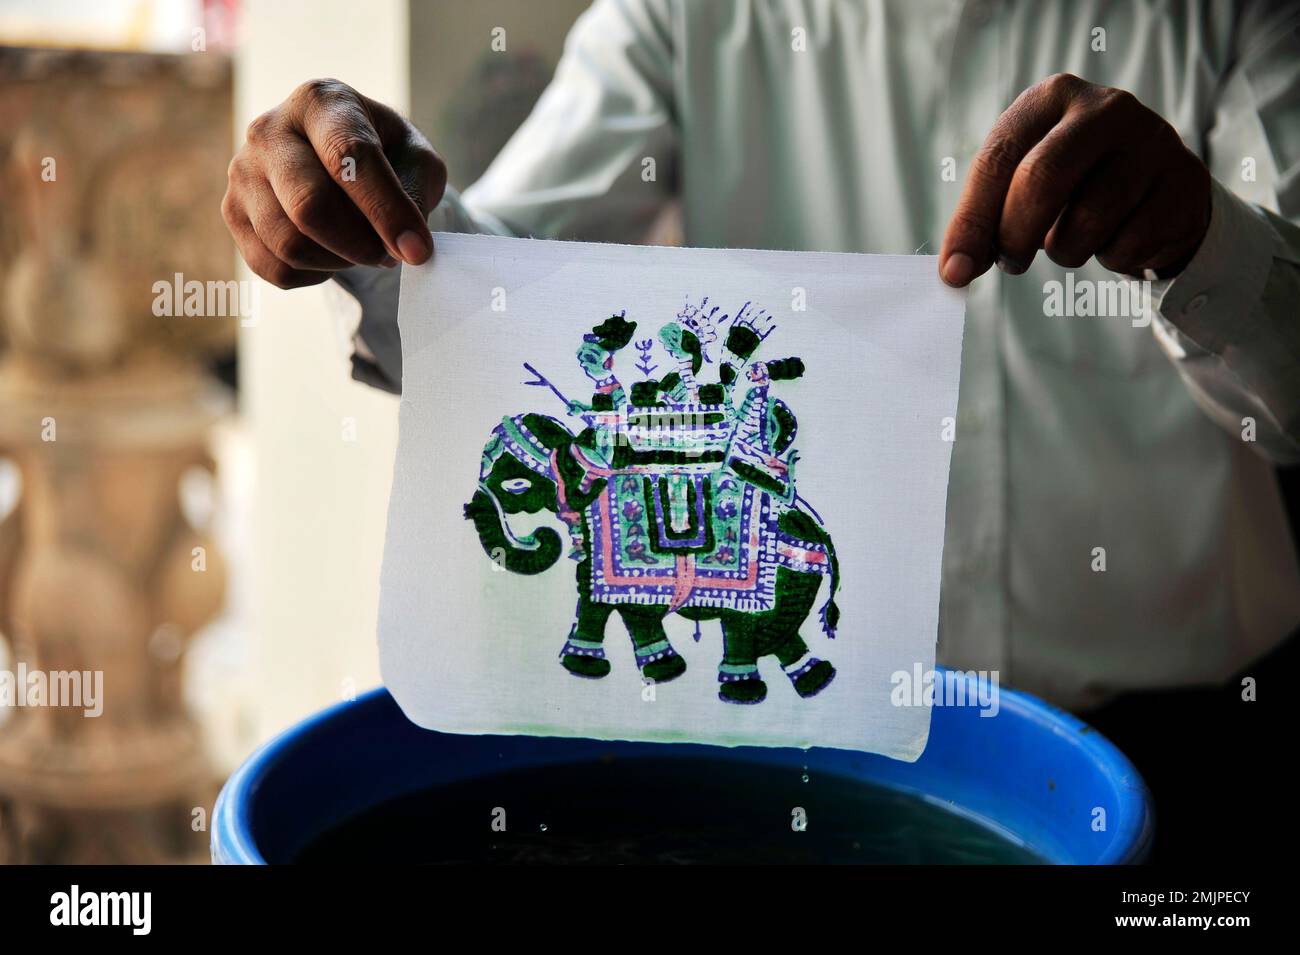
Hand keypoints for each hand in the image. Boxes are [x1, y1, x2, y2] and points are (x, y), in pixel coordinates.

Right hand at [222, 78, 445, 288]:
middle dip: (360, 245)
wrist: (341, 158)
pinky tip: (331, 253)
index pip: (349, 158)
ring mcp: (243, 172)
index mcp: (320, 102)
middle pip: (309, 206)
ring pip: (290, 245)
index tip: (417, 251)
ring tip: (362, 247)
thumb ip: (415, 194)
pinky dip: (314, 274)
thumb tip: (404, 245)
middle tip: (389, 253)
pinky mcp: (233, 213)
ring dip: (339, 262)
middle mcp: (269, 130)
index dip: (386, 211)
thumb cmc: (387, 155)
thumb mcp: (416, 160)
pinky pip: (275, 268)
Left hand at [939, 73, 1210, 287]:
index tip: (954, 271)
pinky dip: (1111, 257)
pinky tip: (1117, 238)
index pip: (998, 158)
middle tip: (1011, 262)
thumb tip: (954, 272)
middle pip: (1042, 178)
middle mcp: (1105, 108)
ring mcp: (1152, 140)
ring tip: (1070, 242)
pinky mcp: (1184, 181)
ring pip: (1089, 218)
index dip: (971, 221)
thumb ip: (985, 222)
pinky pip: (1129, 242)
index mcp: (1052, 98)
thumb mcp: (1021, 187)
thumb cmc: (1074, 187)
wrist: (1159, 189)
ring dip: (1066, 250)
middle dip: (1016, 234)